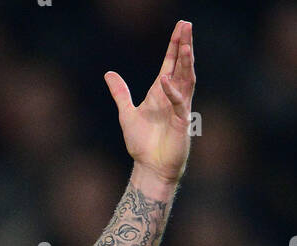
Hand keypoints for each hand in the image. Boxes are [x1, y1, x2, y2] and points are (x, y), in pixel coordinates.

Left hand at [104, 20, 195, 186]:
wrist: (149, 167)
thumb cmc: (142, 143)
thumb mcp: (126, 113)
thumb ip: (120, 93)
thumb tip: (109, 74)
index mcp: (161, 92)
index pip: (170, 64)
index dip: (174, 46)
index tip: (180, 27)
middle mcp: (173, 96)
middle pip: (181, 66)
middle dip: (184, 46)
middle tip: (188, 26)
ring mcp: (179, 108)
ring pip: (186, 80)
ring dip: (186, 62)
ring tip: (186, 44)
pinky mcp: (181, 121)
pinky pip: (179, 102)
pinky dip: (172, 91)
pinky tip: (166, 80)